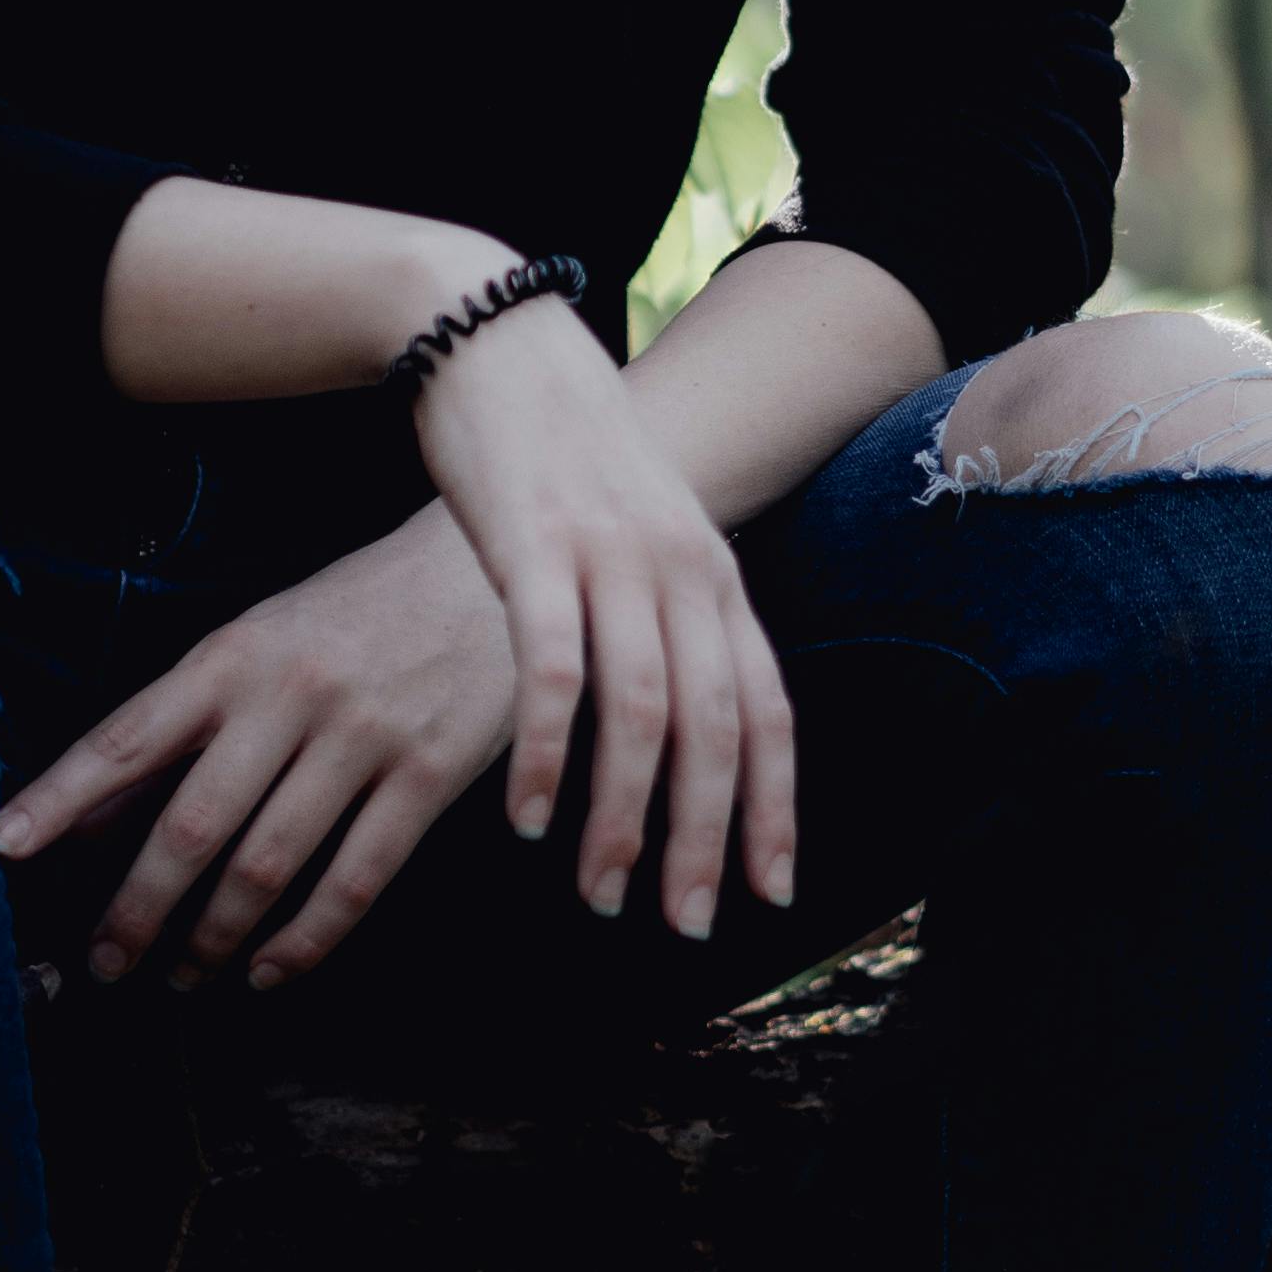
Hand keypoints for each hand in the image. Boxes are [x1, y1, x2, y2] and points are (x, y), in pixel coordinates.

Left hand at [0, 509, 519, 989]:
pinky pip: (355, 880)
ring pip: (267, 864)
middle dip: (137, 908)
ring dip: (214, 938)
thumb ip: (198, 716)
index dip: (60, 798)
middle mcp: (288, 697)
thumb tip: (104, 806)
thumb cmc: (358, 610)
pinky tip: (269, 969)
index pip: (127, 738)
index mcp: (233, 656)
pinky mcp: (427, 776)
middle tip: (102, 963)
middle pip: (192, 825)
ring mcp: (361, 738)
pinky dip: (305, 940)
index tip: (1, 849)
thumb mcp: (267, 636)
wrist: (489, 571)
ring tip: (182, 976)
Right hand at [407, 289, 795, 941]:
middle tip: (684, 924)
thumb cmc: (560, 458)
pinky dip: (549, 754)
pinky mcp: (538, 547)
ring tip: (601, 893)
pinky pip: (553, 672)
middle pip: (715, 729)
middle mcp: (682, 571)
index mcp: (713, 575)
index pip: (767, 711)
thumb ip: (664, 620)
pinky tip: (530, 818)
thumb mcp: (638, 537)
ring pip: (643, 713)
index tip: (769, 892)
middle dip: (705, 839)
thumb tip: (677, 723)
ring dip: (624, 817)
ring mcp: (613, 558)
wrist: (497, 347)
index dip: (774, 807)